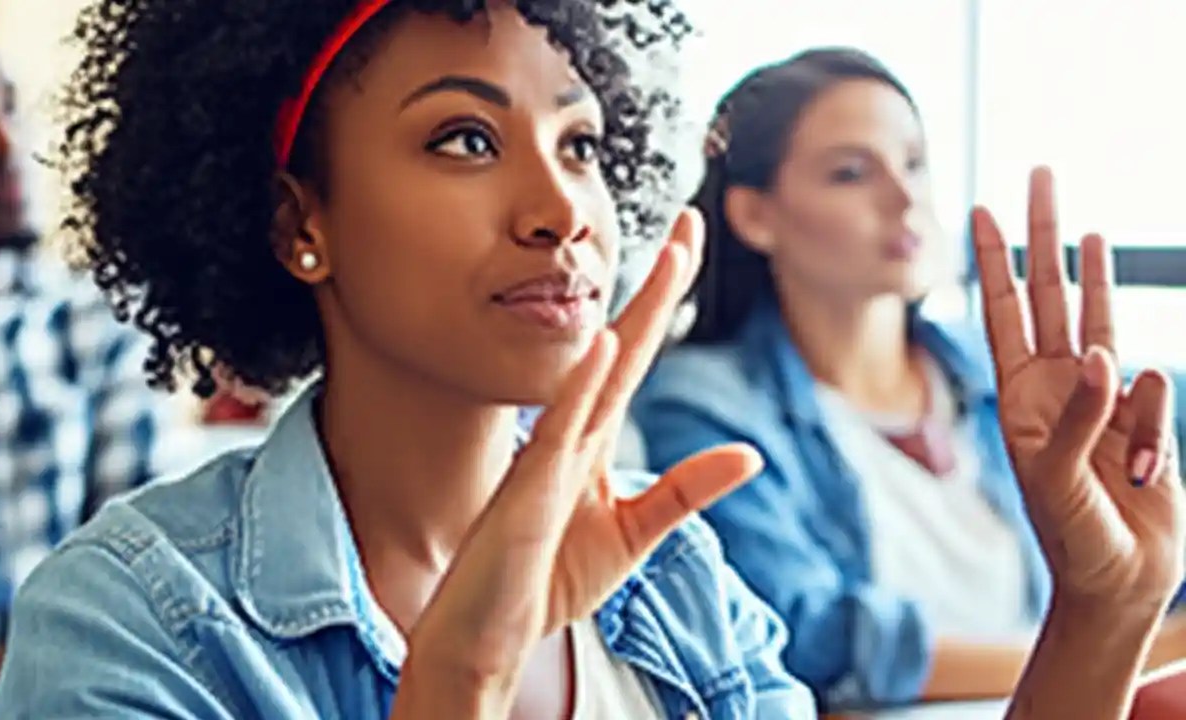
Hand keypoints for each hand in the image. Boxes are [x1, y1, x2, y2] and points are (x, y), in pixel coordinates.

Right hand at [402, 210, 760, 697]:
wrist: (484, 632)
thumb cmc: (544, 580)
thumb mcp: (632, 533)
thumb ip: (685, 491)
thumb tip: (750, 455)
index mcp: (591, 438)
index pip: (633, 356)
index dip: (660, 302)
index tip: (685, 247)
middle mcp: (570, 433)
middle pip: (622, 346)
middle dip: (657, 285)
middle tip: (689, 225)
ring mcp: (548, 457)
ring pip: (596, 372)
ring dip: (634, 312)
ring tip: (668, 258)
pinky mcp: (530, 492)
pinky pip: (557, 430)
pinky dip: (579, 385)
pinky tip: (601, 343)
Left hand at [973, 166, 1185, 615]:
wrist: (1118, 579)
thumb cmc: (1071, 534)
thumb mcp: (1054, 477)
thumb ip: (1078, 416)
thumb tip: (1103, 354)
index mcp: (1020, 394)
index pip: (1001, 311)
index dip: (992, 260)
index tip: (979, 209)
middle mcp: (1058, 382)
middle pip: (1049, 293)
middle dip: (1044, 236)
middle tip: (1041, 177)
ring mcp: (1105, 395)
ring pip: (1102, 319)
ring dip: (1097, 274)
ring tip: (1089, 229)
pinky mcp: (1147, 416)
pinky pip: (1156, 391)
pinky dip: (1153, 427)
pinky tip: (1140, 470)